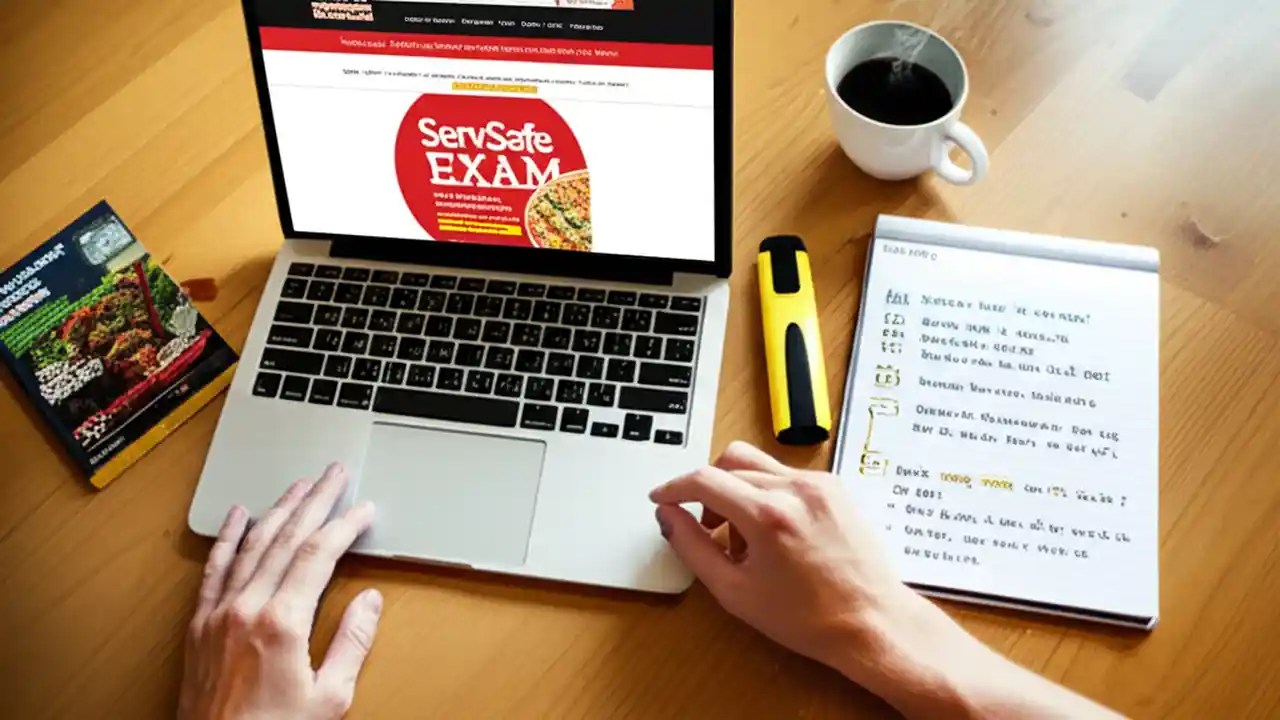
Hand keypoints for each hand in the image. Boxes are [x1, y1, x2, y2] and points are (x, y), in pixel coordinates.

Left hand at [180, 464, 380, 719]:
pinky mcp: (198, 627)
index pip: (318, 555)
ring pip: (251, 545)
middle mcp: (246, 609)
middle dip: (314, 502)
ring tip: (298, 486)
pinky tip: (236, 516)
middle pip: (285, 539)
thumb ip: (352, 644)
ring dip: (277, 510)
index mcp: (281, 623)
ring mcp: (218, 614)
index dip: (344, 526)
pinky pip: (213, 569)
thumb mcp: (329, 698)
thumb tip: (369, 603)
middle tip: (333, 475)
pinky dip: (226, 538)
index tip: (363, 510)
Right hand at [651, 442, 1123, 718]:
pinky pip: (786, 475)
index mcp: (768, 515)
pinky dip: (767, 493)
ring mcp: (819, 484)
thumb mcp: (735, 591)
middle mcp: (796, 488)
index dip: (674, 487)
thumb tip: (668, 515)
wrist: (872, 623)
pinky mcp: (834, 487)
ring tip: (745, 534)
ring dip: (737, 489)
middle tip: (708, 527)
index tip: (662, 497)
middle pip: (729, 463)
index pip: (704, 479)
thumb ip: (692, 547)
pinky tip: (773, 531)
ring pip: (757, 464)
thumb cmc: (809, 617)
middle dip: (708, 491)